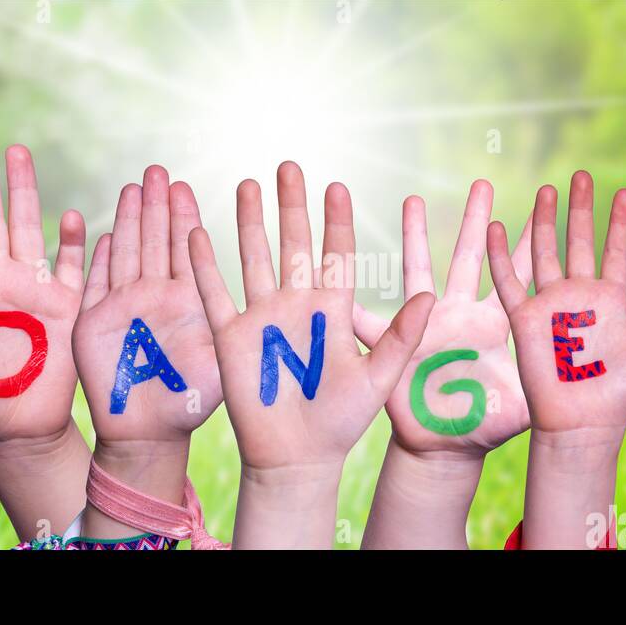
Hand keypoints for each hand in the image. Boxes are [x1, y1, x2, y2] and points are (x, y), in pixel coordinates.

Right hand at [72, 166, 221, 535]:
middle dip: (157, 205)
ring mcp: (125, 307)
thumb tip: (278, 306)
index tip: (185, 185)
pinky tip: (100, 229)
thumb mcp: (226, 365)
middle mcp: (157, 297)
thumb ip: (242, 333)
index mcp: (190, 302)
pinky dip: (96, 257)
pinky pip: (94, 283)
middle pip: (156, 241)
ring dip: (130, 220)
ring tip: (133, 187)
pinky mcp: (95, 324)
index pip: (187, 249)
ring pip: (127, 254)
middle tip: (159, 170)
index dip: (185, 217)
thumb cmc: (192, 404)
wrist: (148, 435)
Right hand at [187, 161, 433, 547]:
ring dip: (250, 221)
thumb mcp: (379, 378)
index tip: (337, 186)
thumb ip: (402, 338)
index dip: (336, 221)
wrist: (296, 458)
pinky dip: (205, 266)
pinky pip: (216, 295)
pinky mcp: (231, 339)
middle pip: (294, 244)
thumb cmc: (341, 423)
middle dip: (292, 205)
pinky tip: (196, 234)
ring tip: (249, 183)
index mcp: (334, 311)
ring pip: (254, 257)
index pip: (336, 254)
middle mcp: (297, 305)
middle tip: (290, 165)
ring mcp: (262, 318)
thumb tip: (429, 296)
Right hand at [353, 180, 532, 458]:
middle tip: (484, 181)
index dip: (527, 241)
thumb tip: (579, 378)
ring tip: (413, 198)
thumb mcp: (525, 405)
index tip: (542, 204)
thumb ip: (546, 385)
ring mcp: (426, 324)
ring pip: (419, 269)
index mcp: (495, 323)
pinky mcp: (396, 345)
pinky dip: (354, 303)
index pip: (516, 274)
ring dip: (415, 234)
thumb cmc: (487, 424)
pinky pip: (371, 321)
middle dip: (476, 219)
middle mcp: (461, 314)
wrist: (446, 445)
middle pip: (470, 256)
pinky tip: (339, 272)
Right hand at [487, 171, 625, 548]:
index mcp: (612, 300)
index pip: (616, 251)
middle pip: (579, 242)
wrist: (584, 425)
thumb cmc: (622, 396)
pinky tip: (498, 228)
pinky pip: (510, 282)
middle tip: (582, 175)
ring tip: (547, 190)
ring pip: (545, 252)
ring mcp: (551, 305)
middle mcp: (581, 297)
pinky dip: (502, 256)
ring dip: (544, 221)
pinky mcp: (525, 319)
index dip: (621, 222)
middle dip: (581, 208)